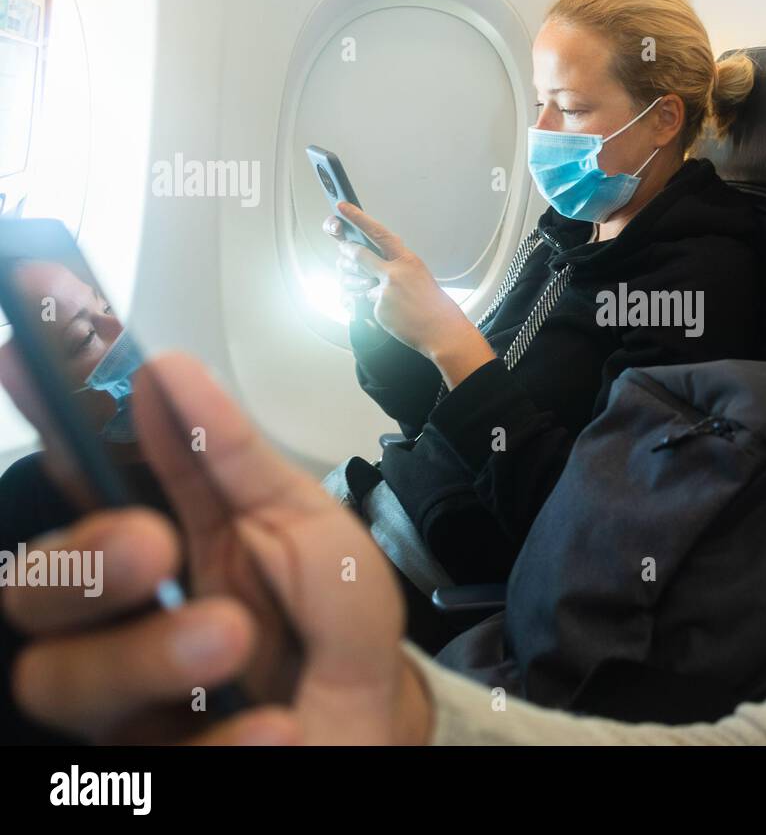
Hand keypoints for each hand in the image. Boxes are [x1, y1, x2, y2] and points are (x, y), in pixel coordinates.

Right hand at [0, 353, 433, 744]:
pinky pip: (143, 767)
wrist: (376, 732)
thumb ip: (242, 462)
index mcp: (167, 548)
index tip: (35, 349)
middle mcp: (127, 623)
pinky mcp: (149, 771)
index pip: (88, 483)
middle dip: (81, 558)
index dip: (57, 420)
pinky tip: (275, 728)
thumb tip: (167, 373)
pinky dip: (218, 742)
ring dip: (147, 653)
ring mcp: (128, 705)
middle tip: (151, 544)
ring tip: (233, 636)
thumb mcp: (314, 535)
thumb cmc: (337, 636)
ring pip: (62, 679)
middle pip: (37, 588)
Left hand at [327, 203, 495, 384]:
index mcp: (407, 260)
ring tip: (378, 291)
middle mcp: (395, 271)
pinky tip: (392, 313)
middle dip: (345, 251)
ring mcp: (385, 289)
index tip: (342, 206)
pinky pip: (365, 303)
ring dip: (357, 283)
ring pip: (357, 280)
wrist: (442, 330)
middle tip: (342, 250)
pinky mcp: (379, 307)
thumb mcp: (418, 275)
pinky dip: (375, 306)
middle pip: (358, 254)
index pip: (378, 233)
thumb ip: (395, 266)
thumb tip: (369, 264)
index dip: (358, 218)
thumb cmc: (432, 304)